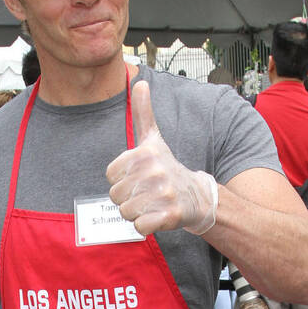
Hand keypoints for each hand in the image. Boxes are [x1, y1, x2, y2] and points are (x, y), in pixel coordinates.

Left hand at [106, 81, 217, 236]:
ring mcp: (163, 193)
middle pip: (116, 196)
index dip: (121, 180)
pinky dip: (145, 226)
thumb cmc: (168, 167)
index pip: (110, 176)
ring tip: (152, 203)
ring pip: (126, 212)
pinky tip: (157, 216)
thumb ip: (143, 113)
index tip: (138, 177)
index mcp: (144, 153)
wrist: (197, 195)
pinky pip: (140, 227)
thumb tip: (139, 81)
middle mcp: (154, 171)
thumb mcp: (154, 139)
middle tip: (146, 193)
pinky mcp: (169, 214)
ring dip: (136, 213)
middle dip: (127, 198)